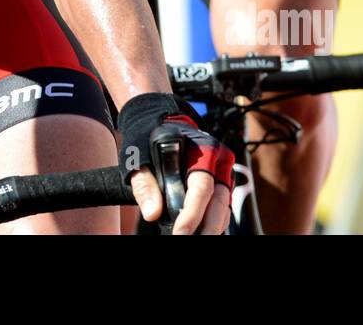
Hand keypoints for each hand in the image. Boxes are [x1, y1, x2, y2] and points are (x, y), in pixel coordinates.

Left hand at [117, 94, 233, 234]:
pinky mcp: (218, 185)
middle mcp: (218, 162)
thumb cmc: (150, 137)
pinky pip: (220, 209)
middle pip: (219, 202)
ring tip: (191, 237)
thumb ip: (145, 183)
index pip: (202, 188)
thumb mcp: (140, 155)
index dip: (192, 214)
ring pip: (223, 208)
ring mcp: (221, 174)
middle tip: (187, 240)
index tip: (179, 233)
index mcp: (203, 150)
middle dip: (206, 228)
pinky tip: (198, 232)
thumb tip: (152, 213)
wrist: (158, 122)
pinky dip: (211, 223)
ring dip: (210, 228)